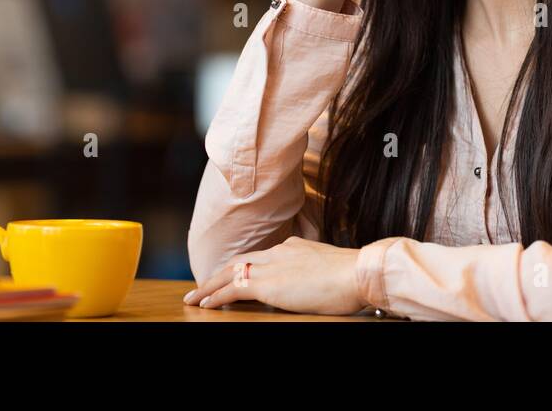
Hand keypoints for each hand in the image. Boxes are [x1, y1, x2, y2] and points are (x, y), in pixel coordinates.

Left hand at [182, 237, 365, 315]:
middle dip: (218, 274)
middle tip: (201, 286)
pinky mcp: (268, 284)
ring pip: (230, 274)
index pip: (261, 256)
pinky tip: (205, 304)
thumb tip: (312, 282)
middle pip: (240, 261)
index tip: (231, 275)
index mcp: (294, 247)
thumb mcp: (328, 269)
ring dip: (209, 286)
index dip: (243, 266)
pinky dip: (216, 296)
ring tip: (194, 297)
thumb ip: (313, 272)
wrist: (357, 273)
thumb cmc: (352, 276)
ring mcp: (272, 266)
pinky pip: (233, 289)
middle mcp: (279, 252)